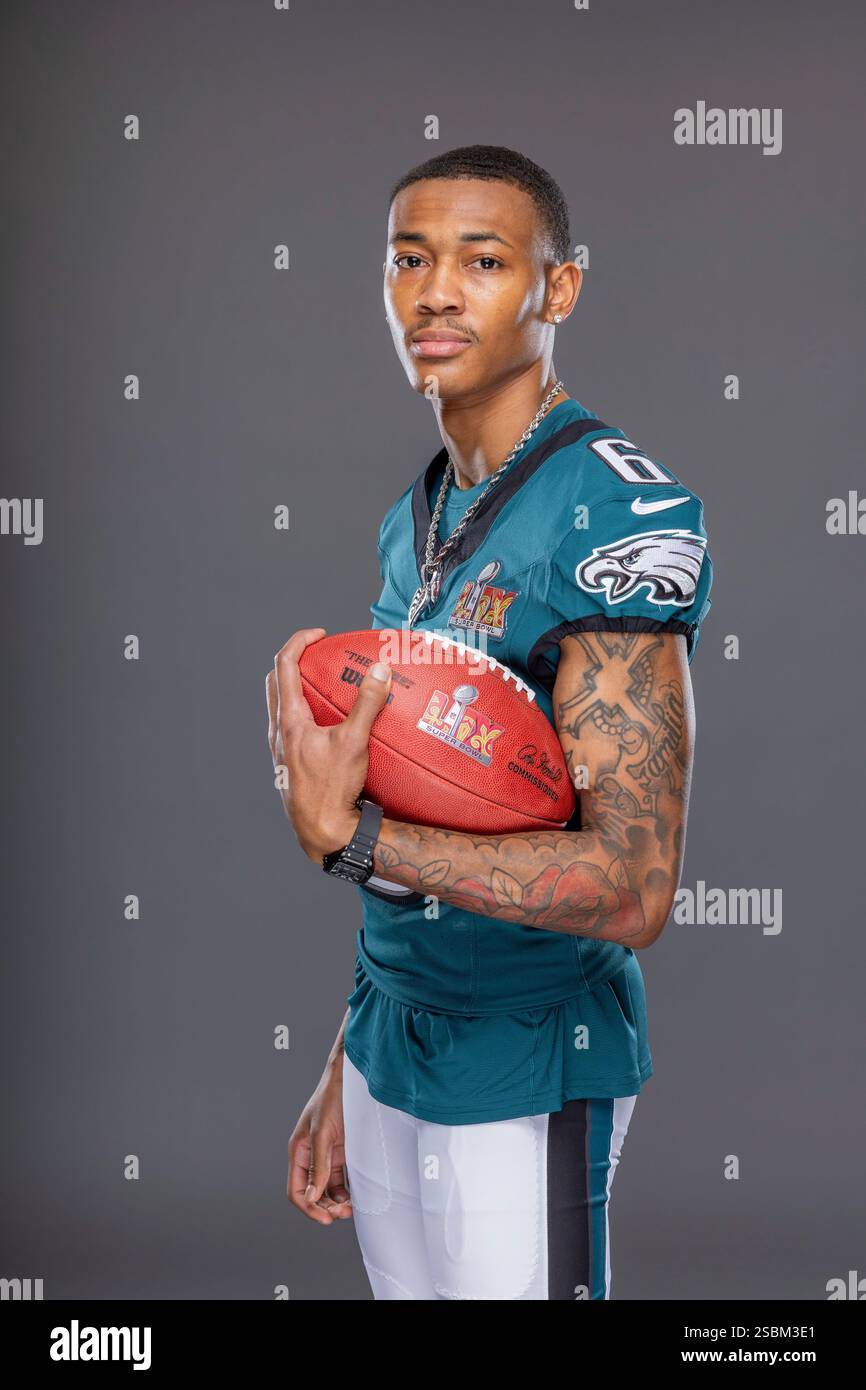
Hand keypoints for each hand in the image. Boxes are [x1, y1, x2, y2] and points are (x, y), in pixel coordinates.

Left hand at [265, 627, 391, 861]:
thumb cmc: (332, 789)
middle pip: (275, 683)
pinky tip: (326, 725)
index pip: (284, 665)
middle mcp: (279, 732)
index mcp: (289, 719)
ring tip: (322, 685)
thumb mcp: (354, 742)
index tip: (319, 634)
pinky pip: (289, 727)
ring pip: (279, 706)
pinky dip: (303, 712)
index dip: (299, 642)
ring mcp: (281, 750)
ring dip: (295, 687)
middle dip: (293, 661)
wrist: (321, 830)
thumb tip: (380, 670)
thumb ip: (367, 704)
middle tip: (317, 654)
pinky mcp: (289, 764)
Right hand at [287, 1062, 352, 1225]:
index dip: (309, 1207)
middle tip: (343, 1213)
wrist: (352, 1078)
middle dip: (325, 1207)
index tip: (326, 1218)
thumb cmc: (332, 1097)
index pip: (296, 1190)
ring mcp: (328, 1155)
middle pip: (313, 1193)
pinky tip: (357, 1197)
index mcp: (299, 1152)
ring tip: (352, 1207)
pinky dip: (347, 1191)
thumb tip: (312, 1196)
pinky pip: (342, 1179)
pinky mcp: (343, 1152)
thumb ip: (318, 1165)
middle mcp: (311, 1156)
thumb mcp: (323, 1132)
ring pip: (328, 1190)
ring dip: (337, 1202)